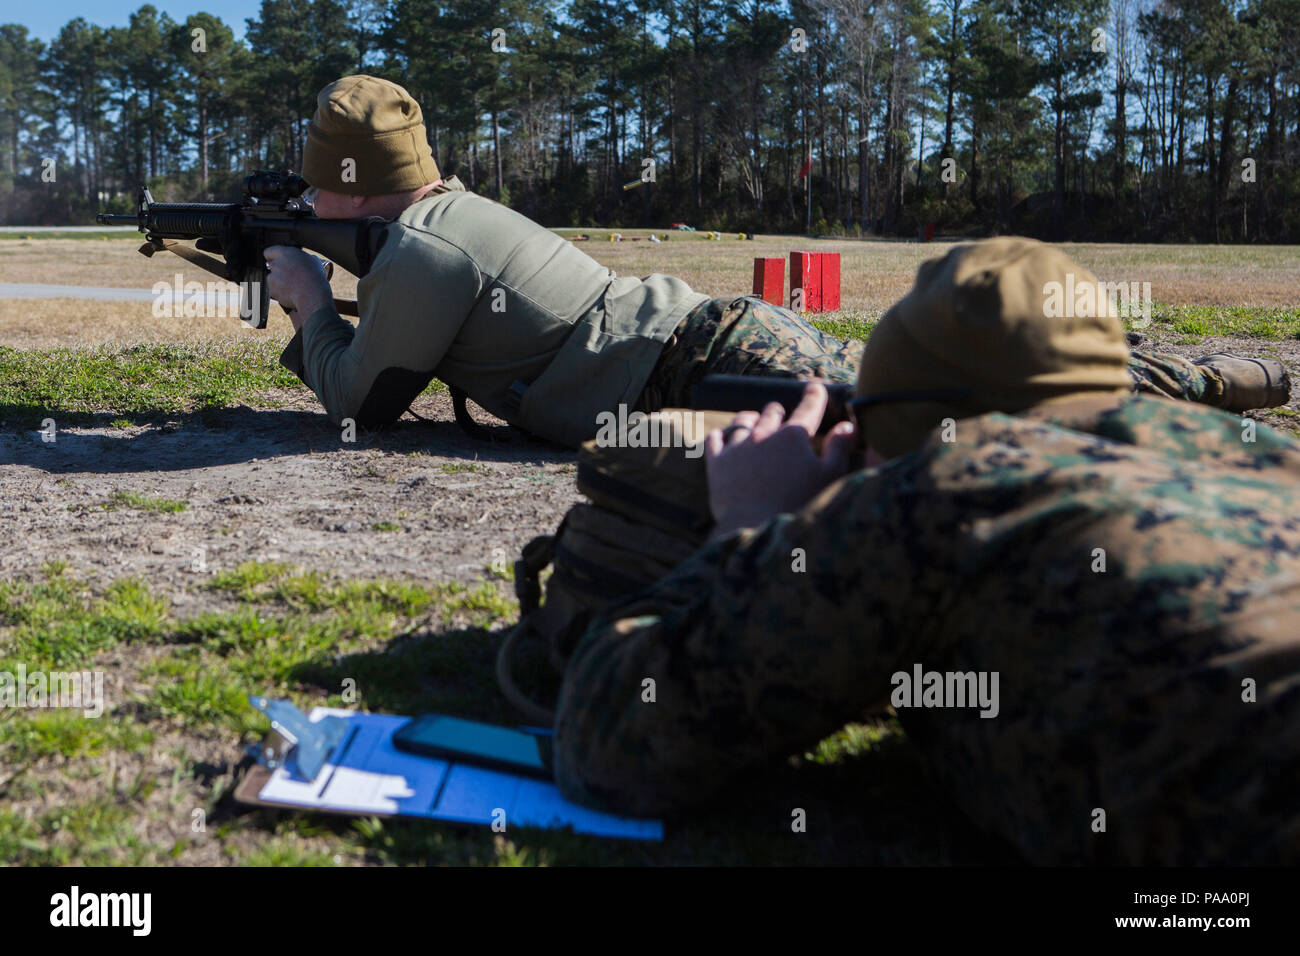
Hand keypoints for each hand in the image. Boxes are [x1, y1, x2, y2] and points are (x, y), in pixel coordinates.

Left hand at [264, 246, 332, 329]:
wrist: (313, 295)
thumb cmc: (315, 277)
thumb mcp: (313, 261)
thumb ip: (303, 258)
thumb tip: (304, 260)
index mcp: (285, 253)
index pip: (269, 252)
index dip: (273, 257)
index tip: (279, 261)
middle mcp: (276, 264)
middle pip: (271, 265)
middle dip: (278, 270)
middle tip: (289, 276)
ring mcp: (272, 278)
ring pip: (272, 279)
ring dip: (278, 282)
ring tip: (293, 287)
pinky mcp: (272, 290)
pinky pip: (273, 291)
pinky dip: (279, 293)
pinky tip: (291, 294)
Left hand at [704, 382, 857, 536]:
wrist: (755, 528)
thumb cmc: (799, 505)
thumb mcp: (829, 477)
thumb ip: (838, 448)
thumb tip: (847, 426)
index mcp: (794, 436)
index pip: (808, 407)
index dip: (814, 395)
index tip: (815, 386)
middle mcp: (764, 434)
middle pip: (772, 412)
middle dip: (778, 411)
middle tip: (781, 413)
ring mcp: (738, 447)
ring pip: (742, 422)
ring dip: (750, 419)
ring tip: (752, 419)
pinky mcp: (717, 463)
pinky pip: (715, 439)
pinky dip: (720, 436)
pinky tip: (722, 436)